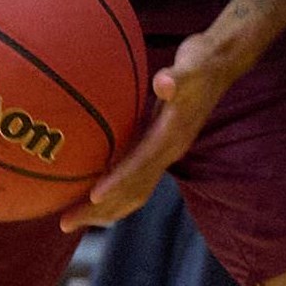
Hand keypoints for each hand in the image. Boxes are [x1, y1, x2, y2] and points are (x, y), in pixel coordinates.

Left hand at [60, 31, 246, 231]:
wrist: (219, 63)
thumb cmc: (202, 62)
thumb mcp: (191, 66)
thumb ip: (177, 77)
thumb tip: (164, 83)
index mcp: (173, 137)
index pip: (142, 166)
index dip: (117, 182)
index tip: (92, 198)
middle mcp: (169, 151)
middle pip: (134, 191)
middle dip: (101, 210)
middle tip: (65, 224)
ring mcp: (164, 151)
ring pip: (134, 190)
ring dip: (104, 208)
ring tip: (72, 219)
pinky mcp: (158, 144)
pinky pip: (134, 176)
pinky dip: (112, 188)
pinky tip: (90, 191)